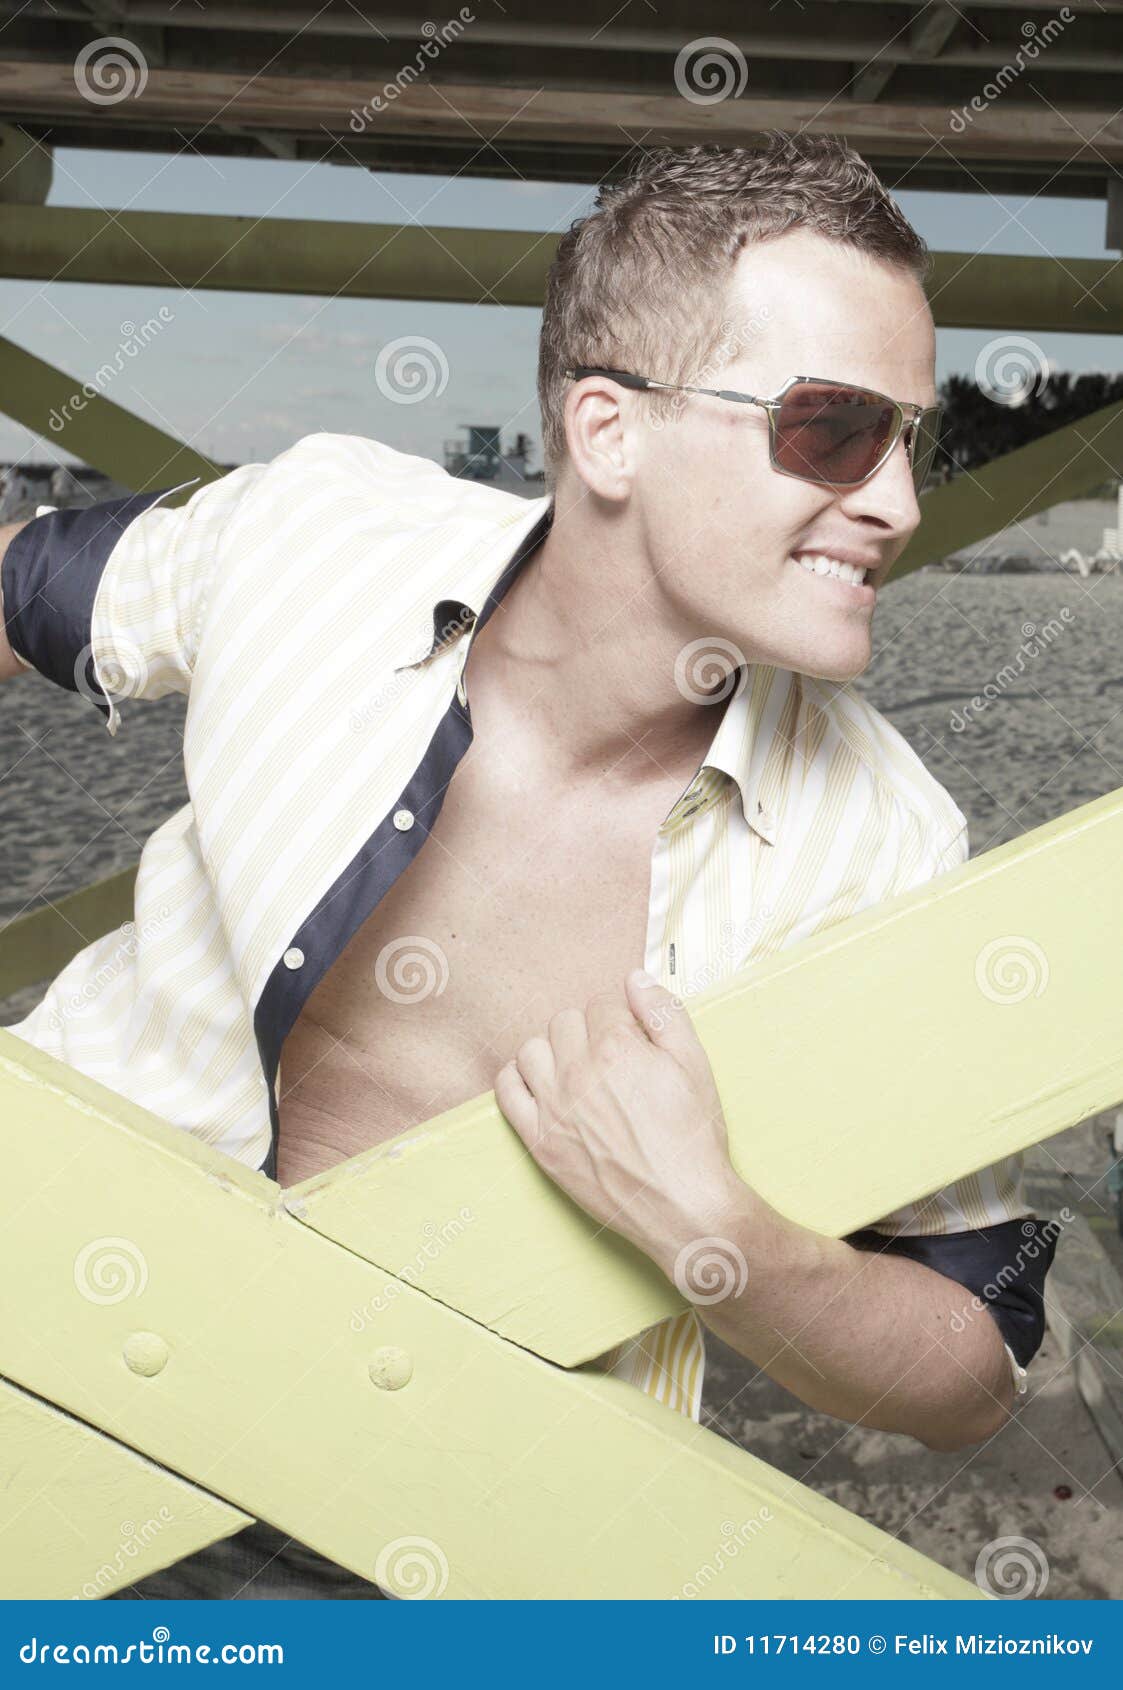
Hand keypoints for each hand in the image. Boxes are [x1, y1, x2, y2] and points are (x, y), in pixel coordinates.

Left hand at [494, 968, 747, 1277]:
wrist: (683, 1206)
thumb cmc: (694, 1137)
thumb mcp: (696, 1065)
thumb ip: (665, 1014)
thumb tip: (636, 979)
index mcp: (618, 1047)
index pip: (602, 1004)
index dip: (620, 1017)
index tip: (632, 1037)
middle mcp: (578, 1071)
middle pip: (565, 1022)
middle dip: (588, 1030)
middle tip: (610, 1057)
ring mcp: (553, 1107)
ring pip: (531, 1049)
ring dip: (552, 1050)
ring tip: (576, 1069)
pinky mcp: (539, 1141)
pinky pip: (507, 1091)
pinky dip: (517, 1079)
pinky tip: (539, 1085)